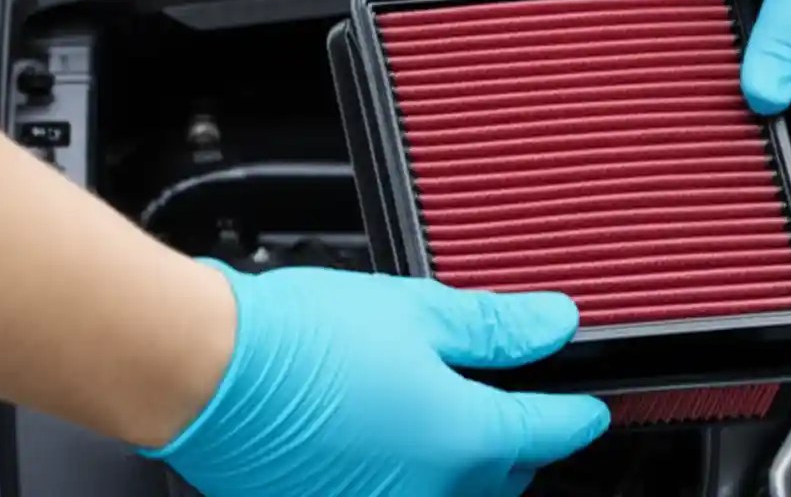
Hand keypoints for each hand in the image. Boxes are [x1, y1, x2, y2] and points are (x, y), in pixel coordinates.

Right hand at [143, 262, 608, 496]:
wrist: (201, 370)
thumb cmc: (295, 339)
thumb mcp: (414, 312)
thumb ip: (494, 329)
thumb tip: (554, 325)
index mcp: (459, 442)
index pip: (546, 435)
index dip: (575, 416)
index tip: (589, 407)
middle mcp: (425, 496)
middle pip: (502, 478)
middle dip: (515, 444)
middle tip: (503, 400)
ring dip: (458, 465)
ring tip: (432, 413)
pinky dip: (403, 476)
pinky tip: (379, 435)